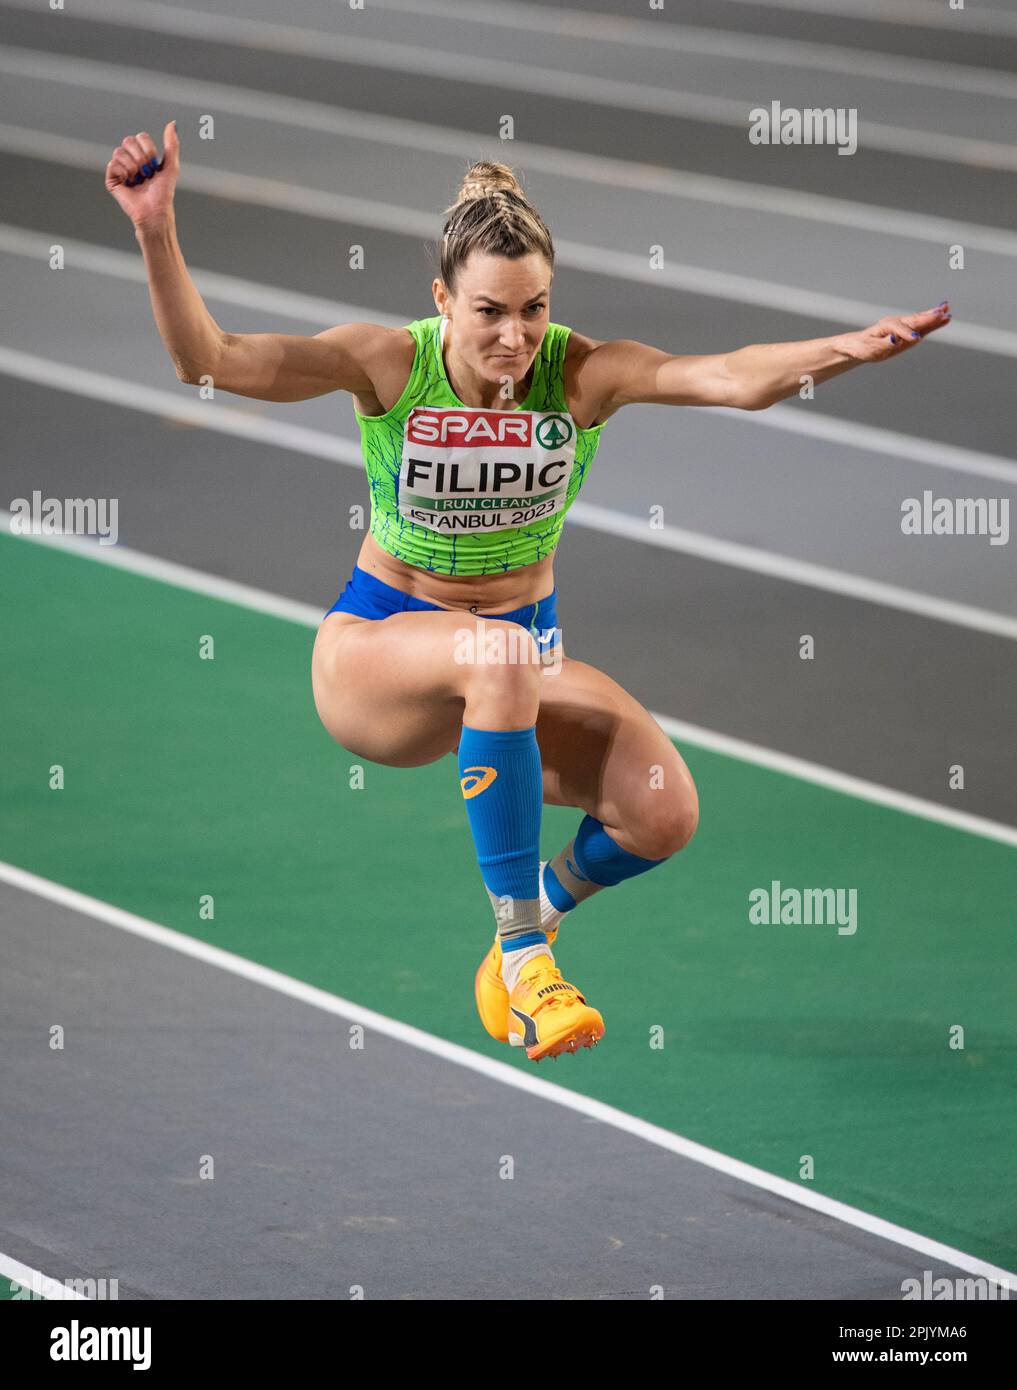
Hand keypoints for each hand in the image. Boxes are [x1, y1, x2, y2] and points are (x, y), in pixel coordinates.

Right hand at [105, 120, 179, 227]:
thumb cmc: (164, 192)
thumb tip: (172, 123)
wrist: (155, 211)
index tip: (155, 165)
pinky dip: (123, 173)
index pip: (140, 137)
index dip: (149, 150)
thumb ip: (172, 144)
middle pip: (128, 140)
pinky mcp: (111, 179)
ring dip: (133, 167)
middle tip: (147, 174)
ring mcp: (119, 169)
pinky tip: (128, 184)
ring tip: (138, 180)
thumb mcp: (171, 165)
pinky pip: (112, 164)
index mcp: (142, 154)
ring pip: (119, 151)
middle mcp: (130, 159)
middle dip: (141, 158)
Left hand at [834, 302, 951, 362]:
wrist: (859, 345)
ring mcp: (903, 325)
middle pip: (914, 320)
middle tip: (942, 312)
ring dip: (933, 315)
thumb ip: (884, 344)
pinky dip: (932, 320)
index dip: (906, 334)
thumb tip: (895, 339)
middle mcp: (896, 323)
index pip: (899, 330)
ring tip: (946, 308)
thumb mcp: (871, 349)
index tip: (916, 339)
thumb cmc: (864, 347)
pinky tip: (943, 315)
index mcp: (886, 326)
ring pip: (920, 320)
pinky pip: (922, 324)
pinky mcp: (907, 330)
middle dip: (927, 318)